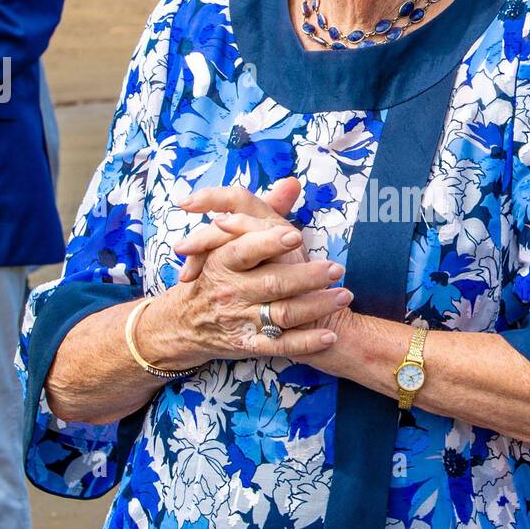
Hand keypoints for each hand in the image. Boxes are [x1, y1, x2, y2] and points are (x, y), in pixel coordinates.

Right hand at [170, 176, 353, 354]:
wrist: (185, 323)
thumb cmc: (216, 272)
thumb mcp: (228, 240)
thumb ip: (262, 210)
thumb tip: (292, 182)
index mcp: (223, 261)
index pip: (245, 249)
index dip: (269, 242)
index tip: (295, 235)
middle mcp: (230, 291)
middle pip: (272, 283)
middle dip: (306, 276)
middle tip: (336, 268)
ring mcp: (240, 320)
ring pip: (282, 314)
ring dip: (315, 306)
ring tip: (343, 295)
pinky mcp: (249, 346)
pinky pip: (281, 346)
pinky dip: (307, 343)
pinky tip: (330, 335)